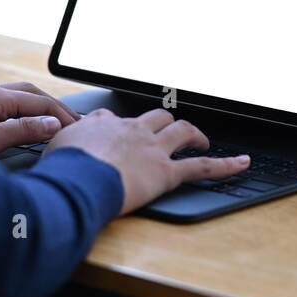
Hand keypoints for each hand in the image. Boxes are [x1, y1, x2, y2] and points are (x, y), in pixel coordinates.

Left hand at [0, 82, 81, 154]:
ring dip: (36, 106)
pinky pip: (2, 103)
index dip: (61, 115)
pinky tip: (18, 121)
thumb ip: (22, 131)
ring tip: (52, 119)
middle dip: (53, 105)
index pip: (39, 102)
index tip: (77, 128)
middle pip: (29, 93)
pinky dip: (20, 111)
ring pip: (15, 96)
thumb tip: (51, 123)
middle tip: (72, 121)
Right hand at [46, 108, 249, 214]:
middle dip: (166, 121)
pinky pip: (202, 167)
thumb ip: (59, 145)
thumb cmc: (62, 169)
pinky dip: (226, 165)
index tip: (116, 132)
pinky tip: (243, 163)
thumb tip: (56, 148)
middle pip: (156, 117)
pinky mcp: (166, 172)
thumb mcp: (53, 149)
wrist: (77, 179)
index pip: (114, 118)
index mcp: (105, 126)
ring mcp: (152, 150)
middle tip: (170, 129)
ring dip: (194, 134)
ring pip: (181, 131)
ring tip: (201, 140)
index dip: (119, 126)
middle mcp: (133, 131)